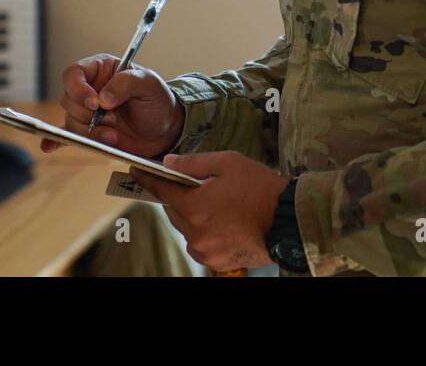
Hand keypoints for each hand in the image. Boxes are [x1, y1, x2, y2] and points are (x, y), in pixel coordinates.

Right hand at [42, 54, 183, 158]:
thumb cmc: (158, 101)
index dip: (79, 89)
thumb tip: (102, 99)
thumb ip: (126, 83)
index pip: (74, 73)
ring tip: (114, 136)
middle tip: (113, 120)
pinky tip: (49, 146)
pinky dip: (56, 141)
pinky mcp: (88, 133)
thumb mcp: (150, 84)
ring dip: (90, 132)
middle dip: (88, 115)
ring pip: (70, 121)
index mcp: (101, 69)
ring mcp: (87, 113)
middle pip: (67, 99)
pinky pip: (65, 136)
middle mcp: (90, 89)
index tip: (95, 103)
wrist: (165, 130)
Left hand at [129, 151, 286, 271]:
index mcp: (194, 207)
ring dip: (194, 216)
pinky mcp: (217, 262)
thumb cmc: (260, 188)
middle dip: (180, 197)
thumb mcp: (228, 163)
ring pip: (188, 229)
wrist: (288, 220)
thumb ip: (194, 163)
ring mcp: (205, 251)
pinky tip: (224, 221)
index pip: (161, 191)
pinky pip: (201, 244)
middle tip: (195, 185)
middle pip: (174, 211)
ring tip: (218, 204)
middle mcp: (195, 233)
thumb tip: (169, 163)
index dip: (147, 179)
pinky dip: (206, 232)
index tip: (137, 172)